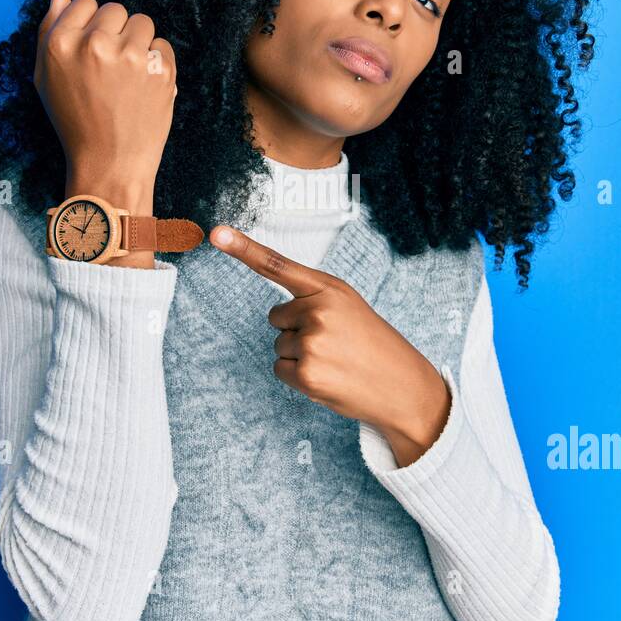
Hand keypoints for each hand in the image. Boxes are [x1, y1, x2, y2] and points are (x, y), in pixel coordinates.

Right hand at [33, 0, 176, 184]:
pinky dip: (156, 63)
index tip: (93, 50)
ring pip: (143, 23)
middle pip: (115, 10)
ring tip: (127, 78)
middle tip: (111, 69)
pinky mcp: (160, 70)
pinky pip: (162, 46)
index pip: (85, 2)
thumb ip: (50, 30)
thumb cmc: (75, 121)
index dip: (91, 25)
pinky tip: (143, 88)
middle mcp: (95, 44)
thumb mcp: (47, 78)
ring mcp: (131, 56)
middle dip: (115, 32)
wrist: (110, 163)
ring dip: (138, 43)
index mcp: (62, 44)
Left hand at [209, 224, 450, 465]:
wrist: (402, 386)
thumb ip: (314, 298)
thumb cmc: (372, 344)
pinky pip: (279, 369)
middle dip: (297, 330)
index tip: (217, 233)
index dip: (244, 248)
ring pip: (278, 344)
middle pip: (275, 317)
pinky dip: (297, 376)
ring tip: (335, 360)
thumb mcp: (349, 306)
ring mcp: (311, 342)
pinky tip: (326, 376)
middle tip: (334, 342)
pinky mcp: (306, 373)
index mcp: (329, 288)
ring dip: (299, 355)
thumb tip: (276, 314)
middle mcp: (318, 310)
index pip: (278, 265)